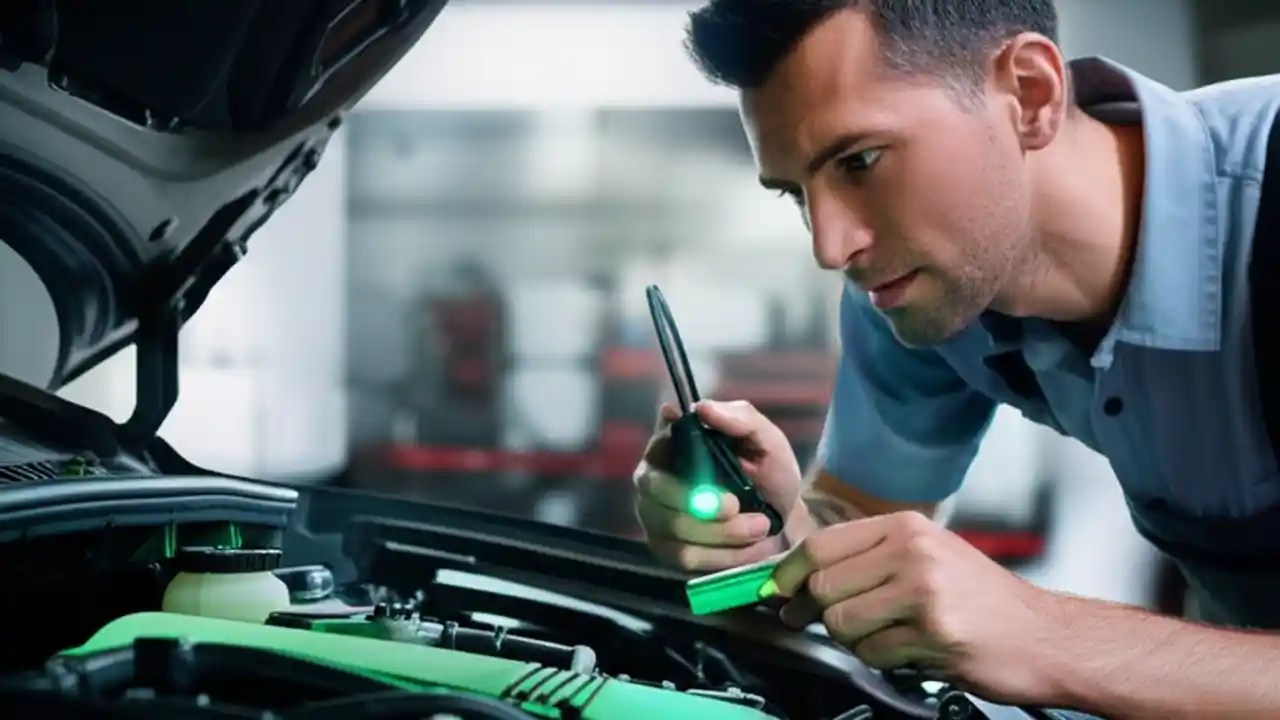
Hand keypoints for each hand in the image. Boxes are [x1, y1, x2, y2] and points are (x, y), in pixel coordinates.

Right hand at [633, 399, 807, 571]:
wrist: (783, 523)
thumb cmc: (768, 475)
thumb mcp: (767, 441)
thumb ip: (741, 418)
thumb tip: (701, 408)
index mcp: (672, 443)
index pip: (659, 442)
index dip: (682, 455)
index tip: (716, 468)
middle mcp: (653, 479)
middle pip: (657, 491)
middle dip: (704, 504)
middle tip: (739, 506)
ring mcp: (654, 517)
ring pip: (675, 528)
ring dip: (723, 532)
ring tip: (759, 526)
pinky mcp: (666, 551)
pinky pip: (686, 556)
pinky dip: (724, 554)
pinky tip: (747, 547)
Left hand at [771, 511, 1064, 704]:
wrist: (1047, 637)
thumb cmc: (982, 601)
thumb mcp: (927, 558)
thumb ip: (869, 561)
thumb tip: (799, 580)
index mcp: (905, 527)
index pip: (821, 544)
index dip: (788, 572)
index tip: (776, 590)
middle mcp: (912, 551)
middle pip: (824, 584)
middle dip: (811, 611)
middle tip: (810, 622)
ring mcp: (923, 590)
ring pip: (842, 621)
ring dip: (850, 639)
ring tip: (882, 637)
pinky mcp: (934, 631)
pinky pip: (872, 653)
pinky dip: (880, 659)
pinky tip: (909, 652)